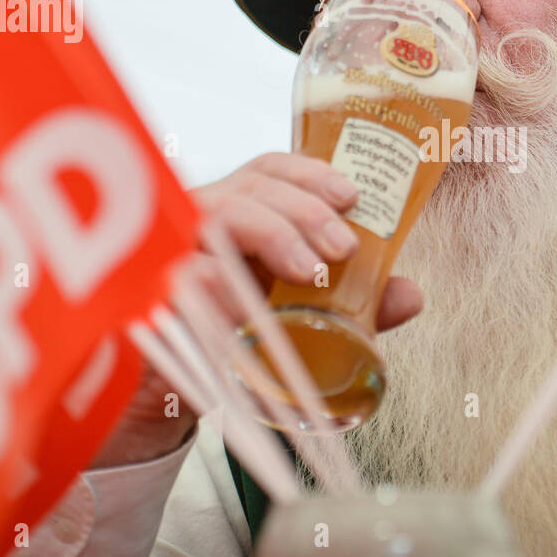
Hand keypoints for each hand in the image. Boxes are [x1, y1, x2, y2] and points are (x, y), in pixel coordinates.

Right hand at [91, 153, 423, 467]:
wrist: (170, 386)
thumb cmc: (237, 329)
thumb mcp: (304, 312)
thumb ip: (355, 300)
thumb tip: (410, 294)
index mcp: (238, 210)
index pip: (269, 169)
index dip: (310, 173)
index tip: (352, 196)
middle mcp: (200, 219)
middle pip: (248, 189)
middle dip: (301, 211)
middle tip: (341, 249)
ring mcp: (167, 250)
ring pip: (211, 218)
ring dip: (267, 234)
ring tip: (308, 271)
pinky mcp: (146, 292)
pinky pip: (176, 276)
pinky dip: (214, 284)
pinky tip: (246, 301)